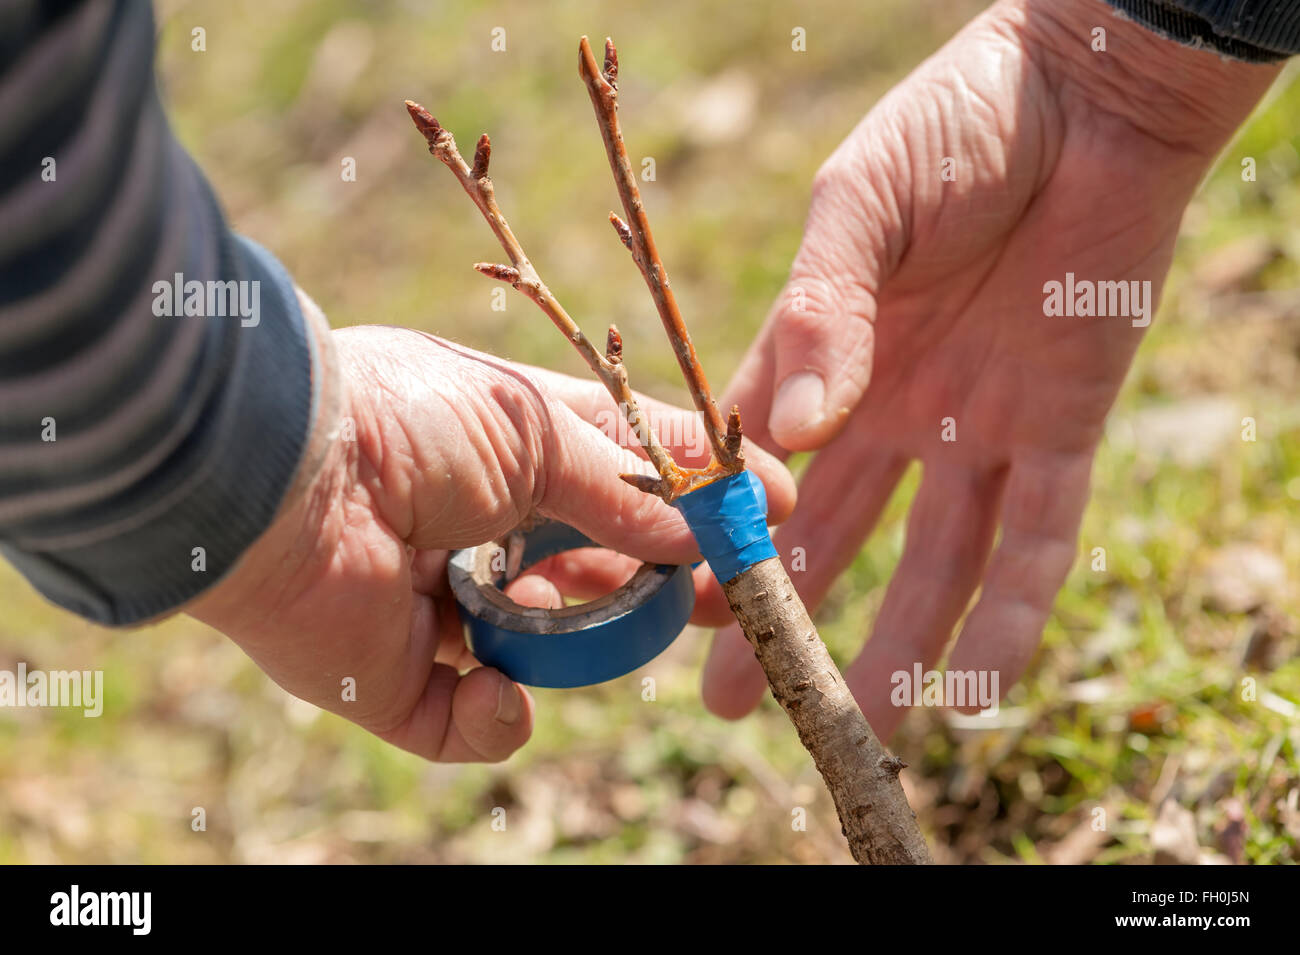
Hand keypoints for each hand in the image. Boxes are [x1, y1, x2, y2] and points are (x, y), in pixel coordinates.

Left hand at [188, 320, 793, 761]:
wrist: (276, 479)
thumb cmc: (409, 423)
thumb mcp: (538, 430)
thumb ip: (624, 490)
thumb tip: (699, 538)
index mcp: (513, 451)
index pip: (627, 477)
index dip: (697, 497)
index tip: (769, 513)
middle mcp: (481, 528)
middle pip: (599, 572)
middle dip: (662, 589)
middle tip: (724, 603)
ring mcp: (440, 607)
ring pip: (548, 650)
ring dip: (579, 643)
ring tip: (578, 620)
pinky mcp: (398, 682)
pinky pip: (472, 723)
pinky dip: (497, 714)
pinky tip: (493, 682)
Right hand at [698, 0, 1280, 735]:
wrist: (1090, 89)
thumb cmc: (960, 122)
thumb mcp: (863, 204)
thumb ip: (821, 312)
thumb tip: (785, 434)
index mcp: (830, 354)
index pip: (761, 466)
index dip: (724, 537)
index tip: (683, 603)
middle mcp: (897, 406)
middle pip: (834, 533)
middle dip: (783, 613)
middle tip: (731, 696)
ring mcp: (980, 425)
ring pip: (935, 560)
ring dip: (896, 644)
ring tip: (856, 723)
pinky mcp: (1063, 428)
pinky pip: (1039, 538)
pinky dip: (1013, 613)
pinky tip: (977, 689)